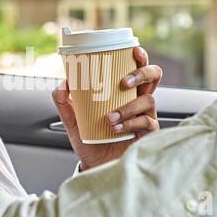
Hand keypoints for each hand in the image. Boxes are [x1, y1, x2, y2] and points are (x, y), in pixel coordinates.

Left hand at [51, 46, 161, 170]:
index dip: (140, 57)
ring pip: (148, 99)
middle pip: (154, 76)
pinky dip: (129, 123)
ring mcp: (146, 116)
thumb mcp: (72, 120)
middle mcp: (138, 100)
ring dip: (127, 107)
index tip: (132, 50)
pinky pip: (146, 121)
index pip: (138, 68)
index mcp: (125, 91)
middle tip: (123, 82)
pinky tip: (116, 129)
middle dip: (142, 73)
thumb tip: (63, 84)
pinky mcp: (148, 133)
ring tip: (109, 118)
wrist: (95, 166)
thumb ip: (64, 102)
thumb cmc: (90, 140)